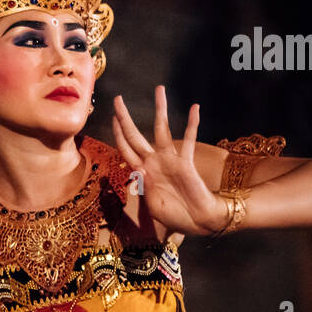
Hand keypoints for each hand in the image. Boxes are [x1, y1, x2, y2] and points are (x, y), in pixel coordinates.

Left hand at [111, 85, 225, 236]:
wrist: (199, 222)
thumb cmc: (175, 216)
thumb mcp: (153, 205)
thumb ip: (144, 187)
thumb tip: (137, 168)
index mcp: (142, 172)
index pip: (125, 148)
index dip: (117, 134)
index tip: (112, 117)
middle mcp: (154, 162)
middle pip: (135, 134)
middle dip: (125, 117)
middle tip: (117, 99)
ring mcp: (170, 160)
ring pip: (161, 129)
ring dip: (160, 109)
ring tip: (159, 89)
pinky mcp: (186, 162)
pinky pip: (189, 139)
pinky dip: (192, 124)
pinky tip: (195, 107)